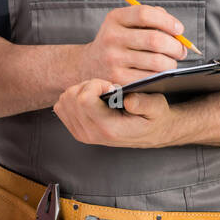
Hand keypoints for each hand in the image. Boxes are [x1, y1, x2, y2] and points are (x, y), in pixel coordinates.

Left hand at [53, 79, 177, 148]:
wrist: (150, 134)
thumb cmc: (153, 118)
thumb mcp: (157, 108)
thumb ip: (145, 104)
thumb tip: (129, 100)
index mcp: (108, 128)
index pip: (84, 100)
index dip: (96, 85)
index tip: (111, 86)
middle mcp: (91, 134)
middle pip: (71, 98)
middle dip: (88, 85)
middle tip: (106, 88)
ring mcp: (81, 134)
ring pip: (65, 100)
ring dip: (80, 90)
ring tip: (100, 94)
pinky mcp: (76, 131)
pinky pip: (62, 107)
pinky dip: (73, 98)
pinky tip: (91, 99)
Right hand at [78, 5, 188, 86]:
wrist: (89, 65)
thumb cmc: (117, 41)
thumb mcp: (125, 23)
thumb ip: (150, 18)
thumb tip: (176, 29)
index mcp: (115, 18)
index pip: (145, 14)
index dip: (167, 21)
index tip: (179, 29)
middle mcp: (111, 37)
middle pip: (154, 40)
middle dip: (175, 46)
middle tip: (181, 51)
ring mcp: (113, 60)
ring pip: (156, 61)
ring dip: (171, 63)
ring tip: (171, 62)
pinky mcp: (118, 79)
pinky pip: (150, 78)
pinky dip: (161, 76)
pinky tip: (160, 73)